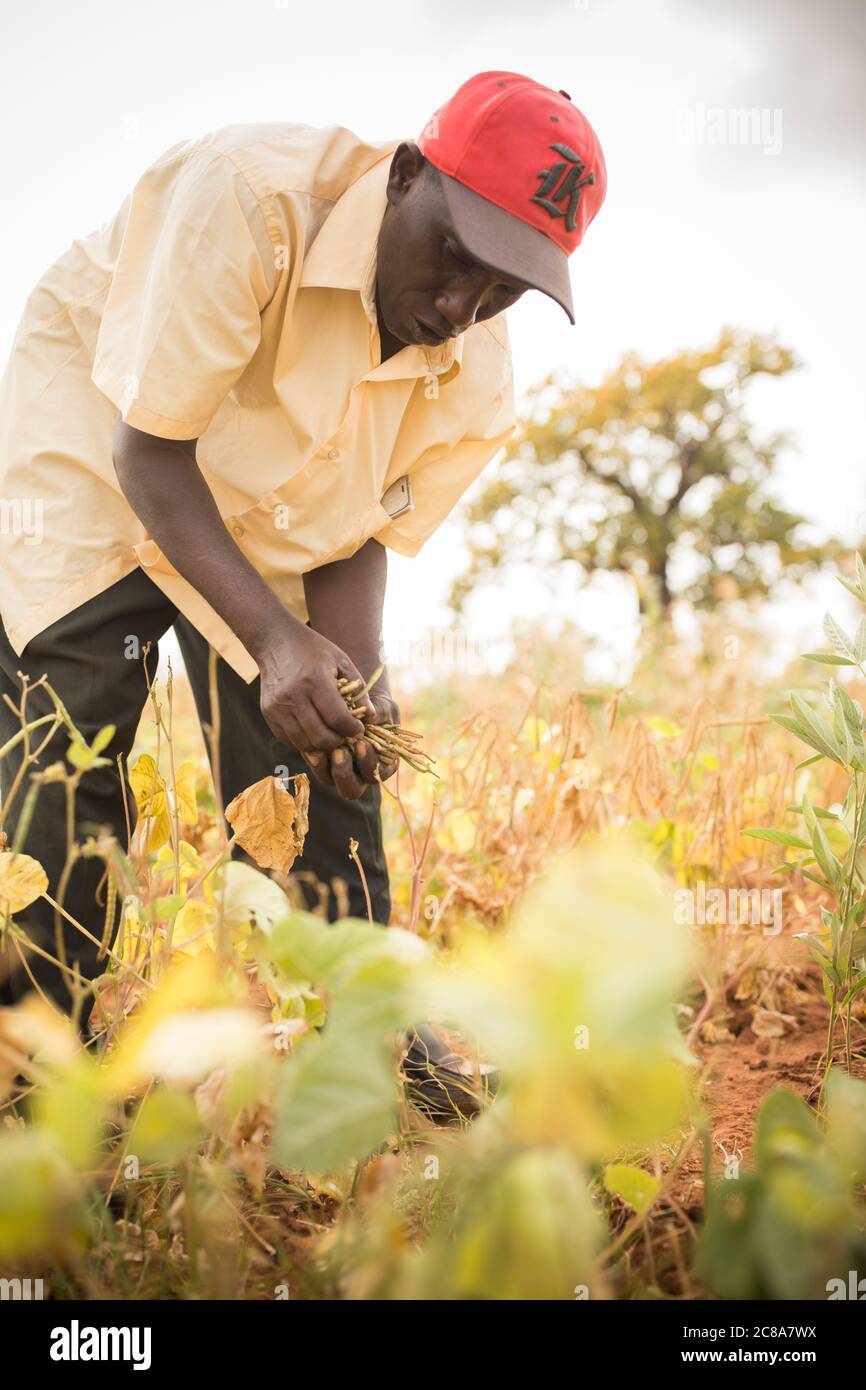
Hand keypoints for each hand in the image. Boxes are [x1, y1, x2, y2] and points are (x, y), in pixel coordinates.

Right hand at [256, 620, 370, 793]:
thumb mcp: (341, 660)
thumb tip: (372, 716)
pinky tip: (314, 732)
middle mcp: (294, 696)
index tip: (359, 728)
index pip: (337, 718)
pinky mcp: (268, 714)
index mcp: (315, 680)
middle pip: (321, 737)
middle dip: (339, 742)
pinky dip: (304, 742)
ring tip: (332, 737)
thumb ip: (359, 688)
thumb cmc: (313, 650)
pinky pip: (289, 739)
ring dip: (321, 746)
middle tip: (346, 737)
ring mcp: (278, 707)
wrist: (275, 642)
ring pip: (304, 744)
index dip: (352, 729)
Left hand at [303, 685, 399, 799]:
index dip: (369, 763)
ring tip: (323, 750)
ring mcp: (340, 768)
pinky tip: (312, 748)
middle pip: (351, 790)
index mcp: (381, 765)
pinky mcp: (323, 760)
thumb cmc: (377, 706)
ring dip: (326, 769)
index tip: (362, 744)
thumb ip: (381, 712)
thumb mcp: (384, 706)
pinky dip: (314, 760)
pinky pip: (316, 767)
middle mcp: (360, 773)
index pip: (376, 774)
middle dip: (344, 773)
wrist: (358, 698)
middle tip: (340, 752)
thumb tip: (371, 715)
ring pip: (330, 781)